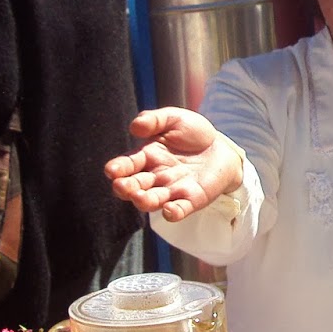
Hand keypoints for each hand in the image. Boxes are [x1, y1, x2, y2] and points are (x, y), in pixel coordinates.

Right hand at [105, 108, 245, 221]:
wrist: (221, 147)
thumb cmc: (193, 132)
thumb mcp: (174, 119)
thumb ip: (154, 120)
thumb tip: (135, 126)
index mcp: (147, 157)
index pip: (127, 165)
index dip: (118, 168)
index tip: (111, 171)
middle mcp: (155, 177)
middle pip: (135, 186)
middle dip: (126, 188)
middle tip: (123, 186)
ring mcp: (172, 190)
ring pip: (153, 200)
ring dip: (145, 201)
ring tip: (140, 198)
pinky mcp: (191, 200)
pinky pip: (179, 209)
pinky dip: (173, 213)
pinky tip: (169, 210)